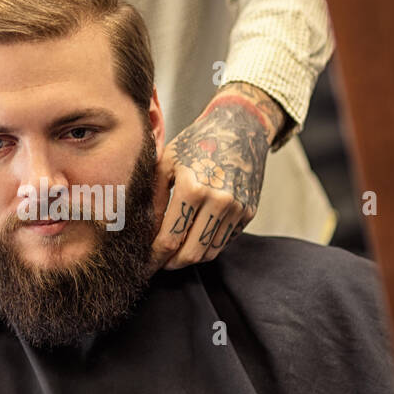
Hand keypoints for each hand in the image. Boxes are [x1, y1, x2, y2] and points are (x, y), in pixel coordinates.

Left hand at [150, 82, 284, 270]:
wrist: (240, 128)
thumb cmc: (197, 142)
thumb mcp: (167, 163)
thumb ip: (154, 199)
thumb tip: (145, 231)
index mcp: (193, 188)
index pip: (170, 238)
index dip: (155, 257)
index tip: (145, 264)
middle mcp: (219, 201)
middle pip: (192, 253)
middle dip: (171, 264)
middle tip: (158, 263)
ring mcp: (237, 209)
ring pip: (209, 252)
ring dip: (190, 257)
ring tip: (174, 253)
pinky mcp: (248, 212)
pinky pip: (223, 241)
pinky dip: (207, 245)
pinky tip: (194, 237)